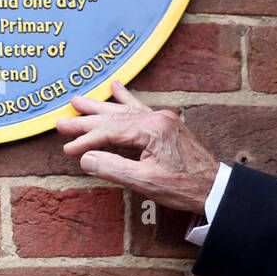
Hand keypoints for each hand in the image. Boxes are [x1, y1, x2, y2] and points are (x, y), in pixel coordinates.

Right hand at [55, 80, 219, 214]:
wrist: (214, 187)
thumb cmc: (184, 186)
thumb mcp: (145, 182)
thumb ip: (113, 168)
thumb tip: (85, 159)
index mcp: (152, 129)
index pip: (110, 131)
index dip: (87, 140)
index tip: (68, 149)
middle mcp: (157, 118)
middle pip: (114, 117)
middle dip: (86, 120)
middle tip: (61, 122)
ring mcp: (163, 119)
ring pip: (124, 111)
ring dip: (100, 108)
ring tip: (78, 101)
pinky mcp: (166, 124)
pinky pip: (140, 108)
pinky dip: (124, 100)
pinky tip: (115, 88)